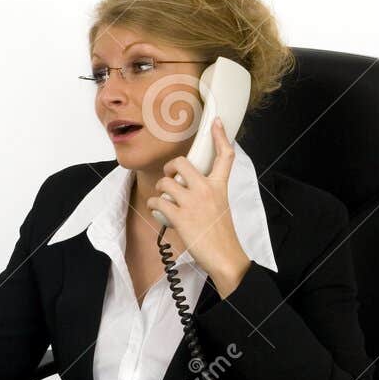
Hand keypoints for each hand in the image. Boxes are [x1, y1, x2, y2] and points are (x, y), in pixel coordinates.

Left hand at [145, 119, 251, 294]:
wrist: (225, 257)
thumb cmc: (222, 235)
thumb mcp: (221, 206)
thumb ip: (208, 192)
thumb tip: (188, 185)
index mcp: (220, 186)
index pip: (225, 156)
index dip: (221, 136)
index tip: (216, 122)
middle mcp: (206, 190)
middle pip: (182, 162)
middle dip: (170, 168)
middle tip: (170, 178)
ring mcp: (193, 202)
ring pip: (165, 182)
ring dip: (159, 190)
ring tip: (162, 199)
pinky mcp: (180, 216)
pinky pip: (157, 201)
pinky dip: (153, 206)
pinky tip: (158, 211)